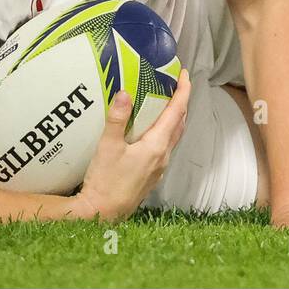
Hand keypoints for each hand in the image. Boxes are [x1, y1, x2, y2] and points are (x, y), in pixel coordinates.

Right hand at [73, 70, 191, 221]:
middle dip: (181, 102)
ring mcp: (159, 167)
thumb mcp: (108, 146)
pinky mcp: (151, 175)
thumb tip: (126, 92)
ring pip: (173, 136)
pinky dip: (164, 131)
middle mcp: (163, 156)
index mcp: (157, 146)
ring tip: (165, 102)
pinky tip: (151, 130)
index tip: (186, 75)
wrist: (103, 213)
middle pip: (179, 123)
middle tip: (176, 84)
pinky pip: (164, 147)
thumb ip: (117, 118)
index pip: (177, 112)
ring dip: (174, 118)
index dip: (183, 91)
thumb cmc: (105, 181)